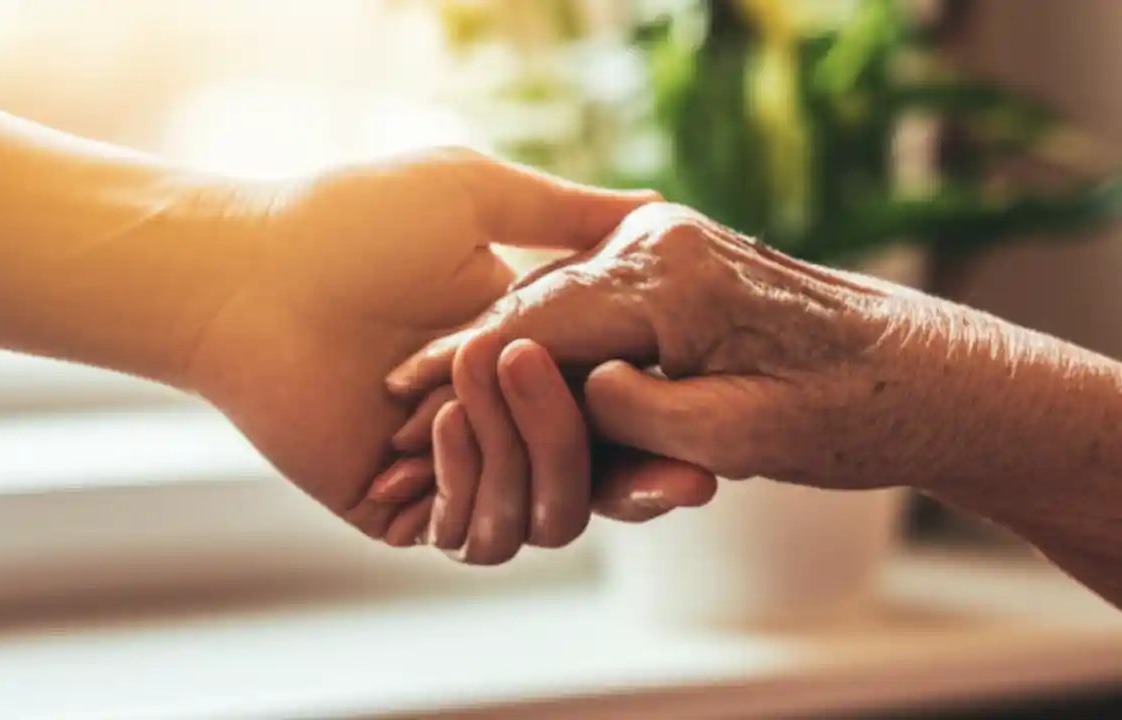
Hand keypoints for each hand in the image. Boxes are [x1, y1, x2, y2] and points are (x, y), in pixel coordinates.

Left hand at [174, 149, 660, 538]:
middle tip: (573, 385)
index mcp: (524, 365)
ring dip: (524, 448)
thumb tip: (657, 209)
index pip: (614, 427)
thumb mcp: (475, 198)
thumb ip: (570, 213)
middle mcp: (494, 427)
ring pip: (538, 516)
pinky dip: (467, 481)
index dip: (658, 445)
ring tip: (475, 370)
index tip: (700, 450)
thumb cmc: (354, 225)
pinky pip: (469, 533)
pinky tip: (434, 424)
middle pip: (589, 486)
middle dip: (596, 448)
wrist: (251, 274)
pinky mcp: (396, 509)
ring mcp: (446, 472)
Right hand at [385, 202, 1006, 492]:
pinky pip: (591, 297)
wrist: (931, 374)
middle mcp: (661, 242)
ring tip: (436, 386)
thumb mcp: (737, 435)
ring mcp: (671, 244)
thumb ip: (636, 411)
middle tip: (398, 396)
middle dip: (467, 354)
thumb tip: (570, 394)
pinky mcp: (681, 259)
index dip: (462, 364)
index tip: (401, 394)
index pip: (534, 320)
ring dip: (502, 347)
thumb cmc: (851, 414)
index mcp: (669, 275)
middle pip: (533, 300)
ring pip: (555, 296)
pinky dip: (547, 336)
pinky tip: (512, 367)